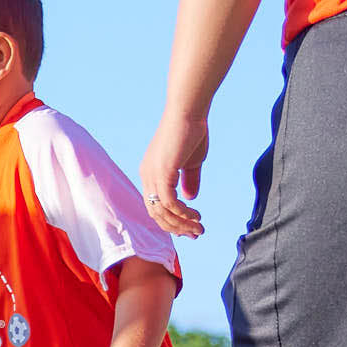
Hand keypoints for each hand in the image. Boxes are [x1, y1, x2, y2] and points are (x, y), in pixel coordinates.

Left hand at [139, 110, 209, 237]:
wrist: (189, 112)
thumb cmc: (191, 132)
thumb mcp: (191, 162)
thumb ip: (189, 180)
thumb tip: (190, 198)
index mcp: (151, 173)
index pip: (155, 205)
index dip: (171, 221)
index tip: (189, 229)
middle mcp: (147, 176)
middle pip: (155, 213)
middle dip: (176, 227)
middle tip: (196, 234)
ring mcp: (152, 175)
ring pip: (162, 212)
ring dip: (181, 224)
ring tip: (199, 229)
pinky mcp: (161, 173)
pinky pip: (169, 203)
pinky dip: (182, 214)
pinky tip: (196, 216)